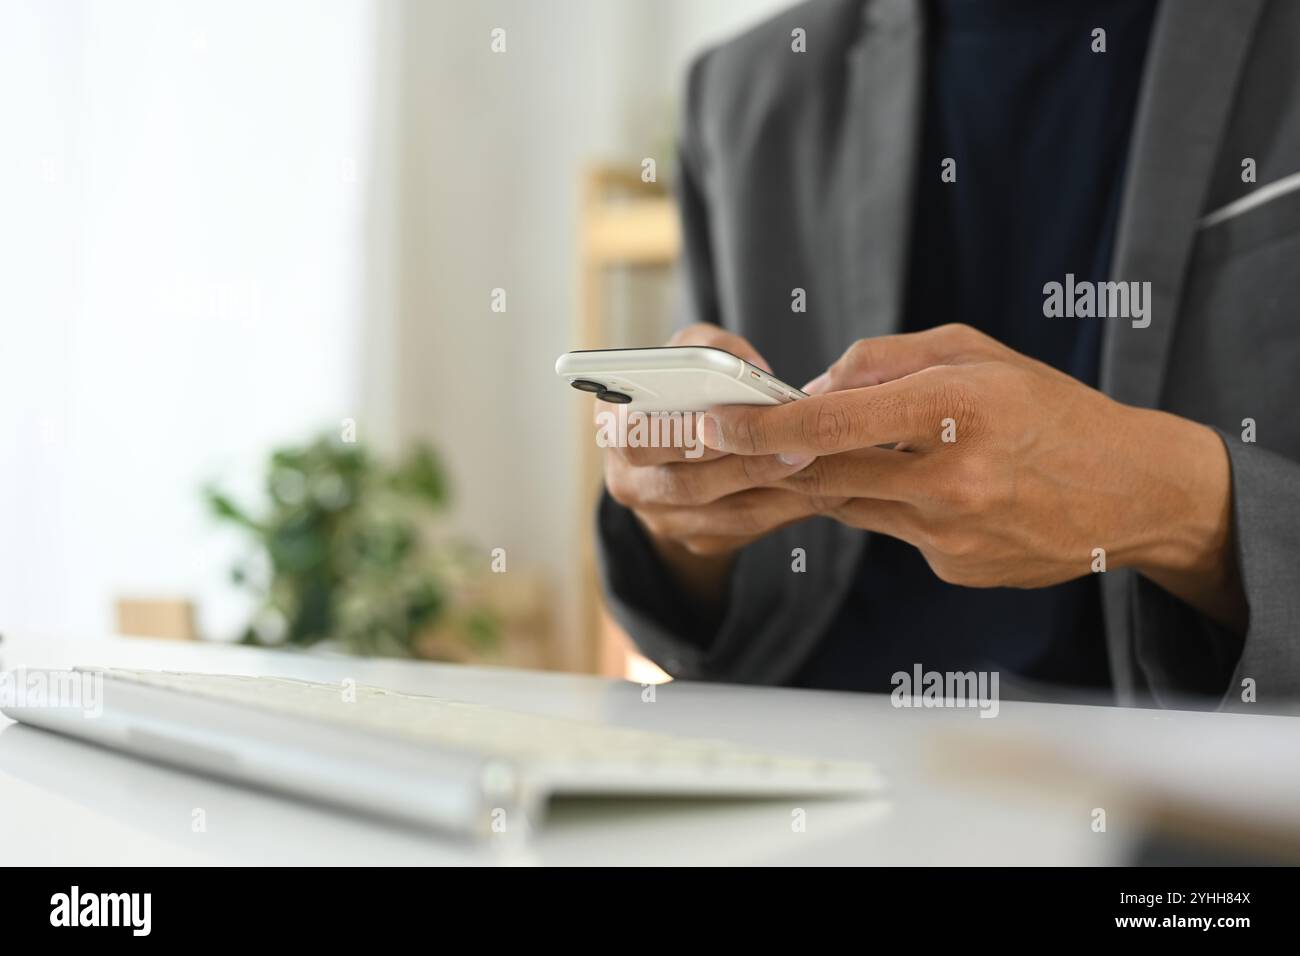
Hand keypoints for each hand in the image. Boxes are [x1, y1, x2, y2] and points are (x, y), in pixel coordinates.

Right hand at [600, 324, 840, 603]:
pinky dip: (788, 507)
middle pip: (687, 484)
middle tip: (797, 445)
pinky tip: (823, 485)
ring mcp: (663, 520)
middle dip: (744, 465)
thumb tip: (754, 369)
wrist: (680, 445)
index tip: (724, 418)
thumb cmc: (685, 387)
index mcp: (614, 428)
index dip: (680, 432)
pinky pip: (749, 529)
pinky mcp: (700, 541)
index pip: (635, 438)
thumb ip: (713, 346)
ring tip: (822, 462)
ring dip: (778, 489)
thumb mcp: (687, 353)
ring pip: (726, 514)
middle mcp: (629, 480)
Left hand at [698, 324, 1243, 628]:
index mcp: (957, 408)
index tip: (709, 425)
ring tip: (782, 457)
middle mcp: (950, 477)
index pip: (832, 420)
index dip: (760, 425)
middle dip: (751, 464)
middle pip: (820, 474)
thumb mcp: (974, 353)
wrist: (1129, 493)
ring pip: (845, 504)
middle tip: (698, 455)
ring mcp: (950, 532)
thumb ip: (883, 361)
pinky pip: (886, 529)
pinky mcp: (951, 566)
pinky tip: (908, 486)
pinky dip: (874, 503)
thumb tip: (808, 388)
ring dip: (807, 482)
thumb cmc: (1050, 408)